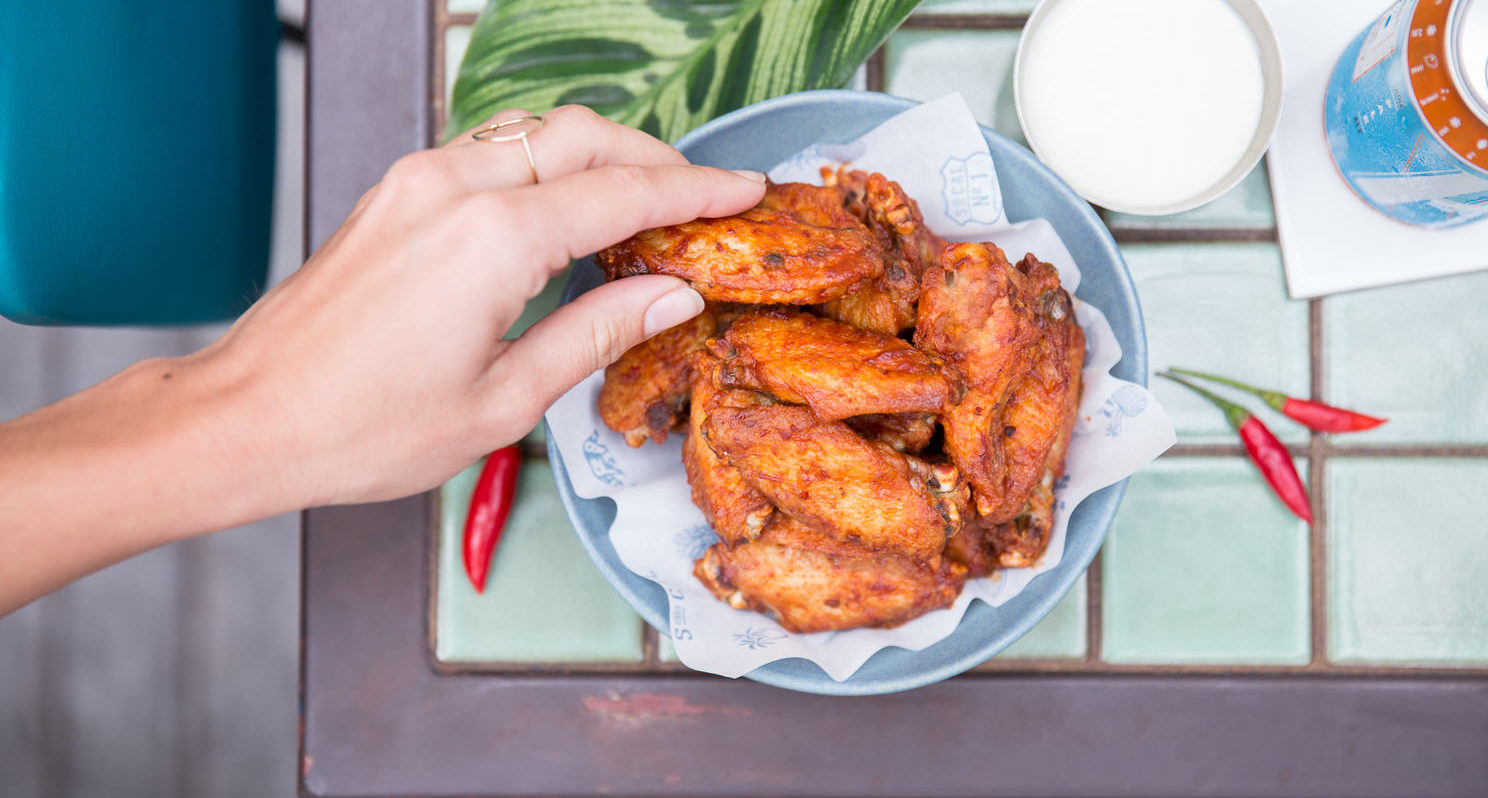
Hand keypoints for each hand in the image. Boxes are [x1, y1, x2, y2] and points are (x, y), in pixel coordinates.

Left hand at [200, 105, 766, 507]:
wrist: (251, 417)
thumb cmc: (363, 427)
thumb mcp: (503, 401)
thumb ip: (596, 334)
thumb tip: (671, 296)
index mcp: (491, 240)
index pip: (623, 192)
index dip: (695, 190)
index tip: (744, 189)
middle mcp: (453, 188)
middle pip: (583, 136)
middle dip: (654, 158)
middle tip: (704, 197)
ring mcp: (417, 181)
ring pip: (535, 131)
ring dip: (599, 154)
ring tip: (645, 200)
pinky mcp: (396, 192)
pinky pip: (491, 149)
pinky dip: (546, 164)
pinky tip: (568, 207)